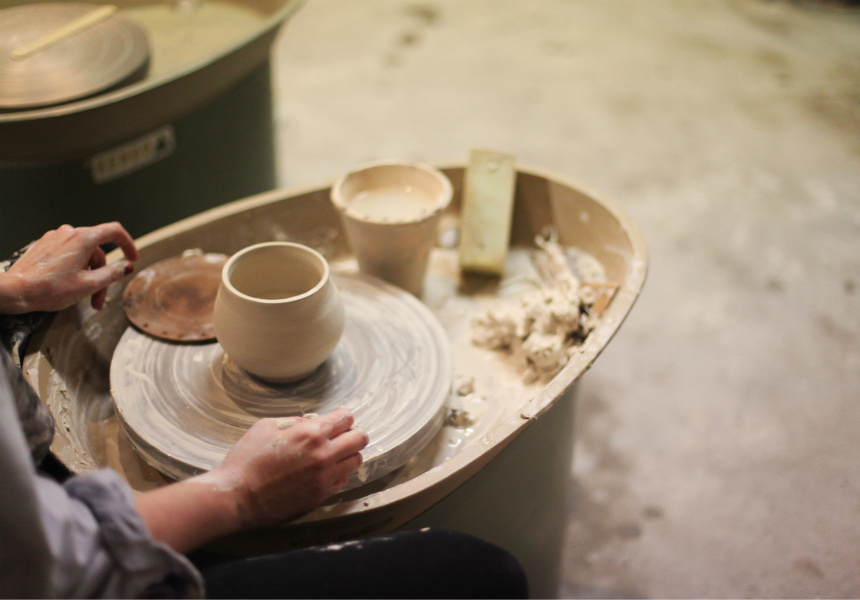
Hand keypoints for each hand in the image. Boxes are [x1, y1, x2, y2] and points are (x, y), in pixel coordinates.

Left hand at [0, 222, 137, 313]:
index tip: (132, 258)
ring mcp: (55, 238)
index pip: (114, 232)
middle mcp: (69, 233)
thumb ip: (111, 274)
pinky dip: (75, 269)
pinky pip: (69, 255)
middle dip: (102, 276)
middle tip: (100, 299)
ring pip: (83, 255)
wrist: (14, 291)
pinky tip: (69, 286)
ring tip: (84, 298)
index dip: (128, 244)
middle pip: (97, 252)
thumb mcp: (88, 285)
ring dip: (88, 276)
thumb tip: (126, 266)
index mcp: (82, 238)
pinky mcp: (45, 246)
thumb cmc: (48, 288)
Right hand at [208, 408, 368, 527]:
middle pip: (360, 439)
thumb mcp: (267, 426)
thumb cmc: (247, 458)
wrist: (237, 496)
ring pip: (356, 461)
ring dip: (347, 455)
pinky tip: (322, 472)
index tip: (338, 420)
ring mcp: (324, 477)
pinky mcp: (321, 495)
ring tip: (332, 455)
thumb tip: (313, 421)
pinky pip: (343, 481)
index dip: (343, 417)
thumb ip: (296, 421)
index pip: (347, 418)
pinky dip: (337, 474)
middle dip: (353, 434)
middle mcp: (324, 455)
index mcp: (311, 433)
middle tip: (340, 436)